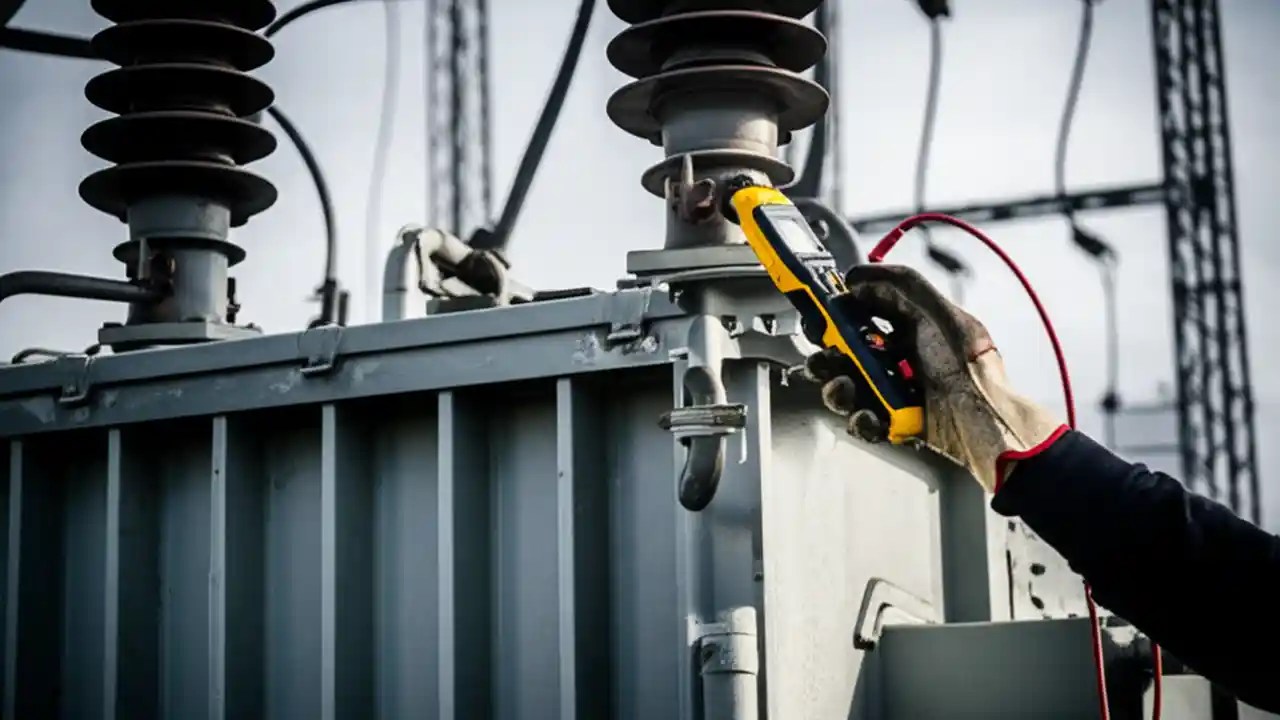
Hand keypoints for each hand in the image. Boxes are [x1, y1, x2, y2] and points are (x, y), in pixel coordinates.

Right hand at [803, 264, 1067, 492]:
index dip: (839, 311)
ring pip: (847, 387)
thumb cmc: (968, 367)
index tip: (824, 313)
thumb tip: (859, 275)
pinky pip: (862, 420)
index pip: (864, 312)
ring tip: (846, 388)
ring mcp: (896, 392)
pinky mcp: (894, 423)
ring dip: (838, 388)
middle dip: (829, 354)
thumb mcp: (938, 313)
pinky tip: (872, 415)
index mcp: (912, 326)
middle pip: (846, 352)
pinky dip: (861, 419)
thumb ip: (901, 285)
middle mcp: (901, 358)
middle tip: (829, 357)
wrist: (983, 422)